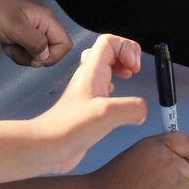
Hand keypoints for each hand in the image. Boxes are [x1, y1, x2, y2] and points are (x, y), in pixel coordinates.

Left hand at [0, 0, 71, 67]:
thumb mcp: (15, 28)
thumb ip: (35, 42)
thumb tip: (45, 56)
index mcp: (46, 18)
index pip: (64, 44)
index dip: (52, 56)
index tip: (33, 58)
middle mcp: (42, 24)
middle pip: (51, 51)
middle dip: (34, 57)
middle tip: (17, 49)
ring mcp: (30, 30)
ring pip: (38, 53)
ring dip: (23, 56)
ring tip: (8, 45)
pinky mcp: (19, 35)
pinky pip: (26, 51)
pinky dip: (16, 53)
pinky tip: (5, 44)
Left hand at [31, 34, 146, 173]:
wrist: (46, 147)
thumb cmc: (68, 127)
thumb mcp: (106, 114)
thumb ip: (131, 108)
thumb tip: (142, 110)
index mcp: (91, 71)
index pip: (109, 42)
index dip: (126, 48)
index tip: (133, 68)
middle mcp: (88, 78)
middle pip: (108, 50)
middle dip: (125, 55)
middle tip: (133, 70)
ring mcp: (87, 92)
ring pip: (104, 68)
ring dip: (120, 69)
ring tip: (129, 79)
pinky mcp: (88, 108)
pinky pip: (103, 88)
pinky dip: (115, 89)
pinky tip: (119, 104)